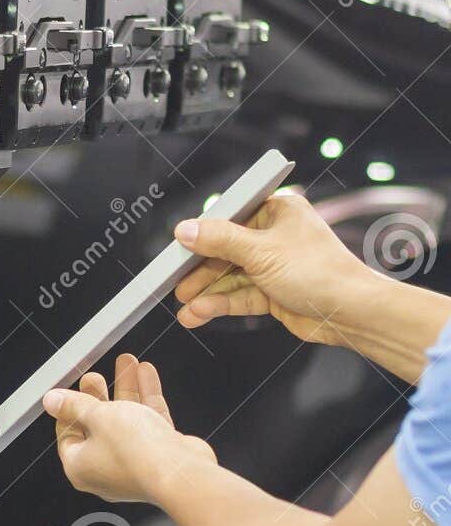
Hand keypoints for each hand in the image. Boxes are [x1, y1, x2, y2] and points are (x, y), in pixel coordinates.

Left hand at [43, 355, 217, 503]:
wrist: (181, 473)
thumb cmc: (137, 454)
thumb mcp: (97, 417)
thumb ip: (75, 405)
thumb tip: (53, 400)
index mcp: (80, 467)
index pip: (67, 434)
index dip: (69, 409)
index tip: (71, 389)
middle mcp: (105, 469)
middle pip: (97, 425)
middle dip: (98, 395)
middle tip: (95, 376)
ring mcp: (133, 463)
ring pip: (126, 421)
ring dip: (126, 389)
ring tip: (126, 362)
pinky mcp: (158, 456)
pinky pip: (149, 423)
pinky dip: (147, 398)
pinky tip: (146, 373)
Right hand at [172, 192, 376, 343]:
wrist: (351, 313)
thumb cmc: (320, 273)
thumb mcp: (260, 251)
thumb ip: (219, 240)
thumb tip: (184, 230)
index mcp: (277, 211)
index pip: (229, 217)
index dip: (201, 234)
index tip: (177, 249)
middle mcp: (274, 235)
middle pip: (224, 250)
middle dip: (200, 271)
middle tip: (175, 284)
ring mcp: (274, 264)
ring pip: (229, 276)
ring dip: (206, 293)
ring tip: (185, 308)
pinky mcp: (273, 290)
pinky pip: (239, 295)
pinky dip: (220, 304)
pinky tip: (199, 313)